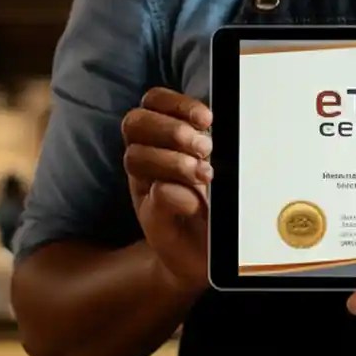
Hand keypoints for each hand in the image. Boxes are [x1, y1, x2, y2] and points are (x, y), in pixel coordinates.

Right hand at [122, 87, 212, 294]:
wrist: (209, 254)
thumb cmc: (216, 203)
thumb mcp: (220, 166)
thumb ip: (211, 145)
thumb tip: (216, 130)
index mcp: (165, 138)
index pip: (153, 102)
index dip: (176, 103)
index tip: (207, 118)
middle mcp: (149, 158)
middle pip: (135, 122)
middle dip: (171, 129)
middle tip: (204, 147)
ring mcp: (146, 186)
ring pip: (136, 156)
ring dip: (173, 161)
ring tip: (205, 175)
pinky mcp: (151, 216)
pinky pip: (154, 195)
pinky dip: (178, 194)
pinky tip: (197, 203)